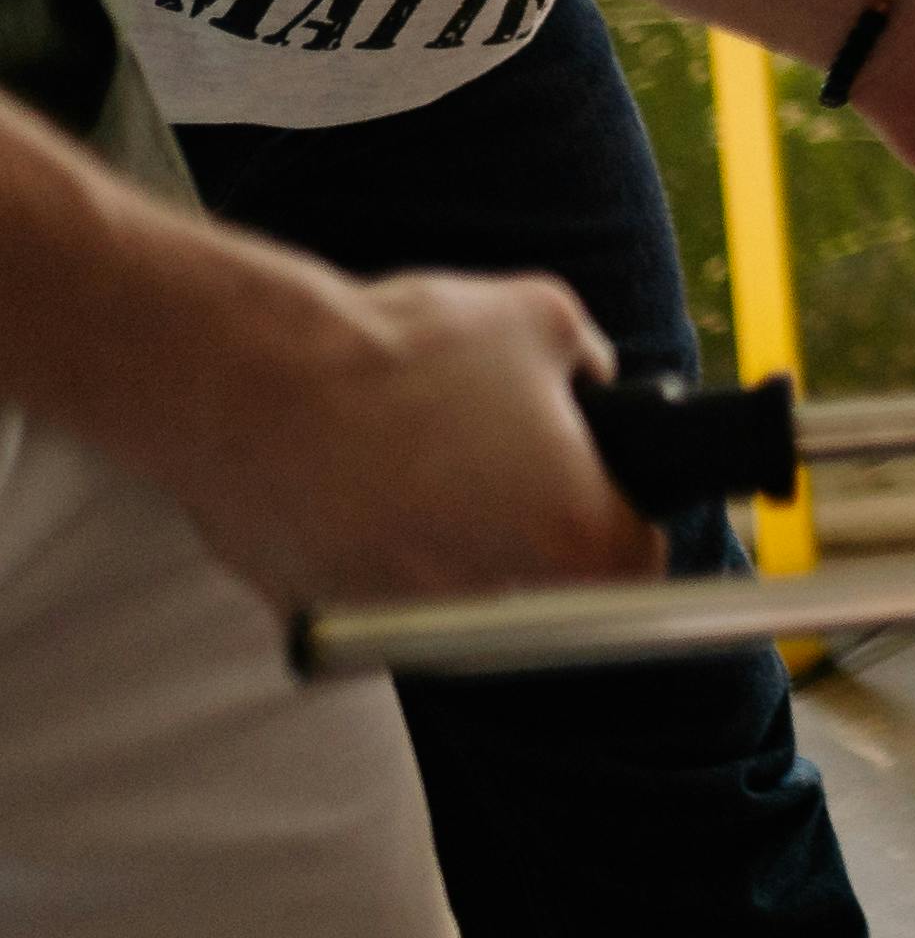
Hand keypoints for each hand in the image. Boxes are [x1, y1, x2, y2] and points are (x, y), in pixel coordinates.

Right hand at [151, 265, 655, 610]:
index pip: (638, 564)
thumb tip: (593, 381)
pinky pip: (364, 590)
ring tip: (414, 464)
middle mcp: (489, 595)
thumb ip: (591, 364)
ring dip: (445, 538)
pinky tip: (349, 488)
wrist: (254, 381)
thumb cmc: (401, 352)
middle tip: (504, 468)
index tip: (612, 500)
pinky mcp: (319, 618)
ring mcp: (399, 617)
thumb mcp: (546, 319)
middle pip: (543, 583)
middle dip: (532, 526)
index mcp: (568, 533)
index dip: (633, 525)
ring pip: (450, 588)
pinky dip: (365, 547)